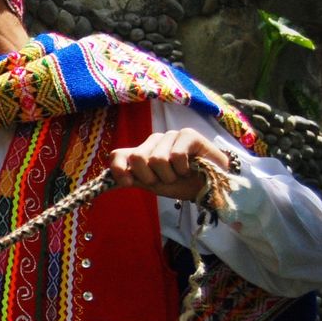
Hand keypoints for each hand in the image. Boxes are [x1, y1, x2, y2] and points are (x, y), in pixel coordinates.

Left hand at [109, 127, 230, 201]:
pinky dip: (183, 169)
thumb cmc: (181, 184)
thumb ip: (133, 179)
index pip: (118, 154)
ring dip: (170, 175)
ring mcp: (170, 135)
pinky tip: (191, 168)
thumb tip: (112, 179)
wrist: (210, 186)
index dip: (118, 169)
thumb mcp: (153, 184)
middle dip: (151, 177)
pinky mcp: (188, 134)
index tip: (128, 183)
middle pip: (137, 159)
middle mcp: (153, 141)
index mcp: (142, 152)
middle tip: (166, 180)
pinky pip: (176, 156)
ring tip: (180, 174)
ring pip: (156, 159)